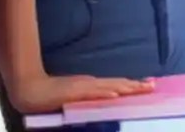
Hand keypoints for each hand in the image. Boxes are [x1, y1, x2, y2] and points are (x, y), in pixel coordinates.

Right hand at [7, 72, 154, 112]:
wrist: (31, 91)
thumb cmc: (51, 95)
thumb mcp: (75, 97)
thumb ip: (89, 98)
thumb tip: (107, 100)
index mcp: (91, 86)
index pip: (116, 85)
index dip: (132, 85)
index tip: (148, 85)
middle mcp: (90, 84)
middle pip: (117, 84)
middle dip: (135, 85)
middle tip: (153, 85)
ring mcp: (83, 87)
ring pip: (108, 87)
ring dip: (125, 88)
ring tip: (141, 88)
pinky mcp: (74, 92)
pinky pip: (92, 93)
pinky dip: (104, 94)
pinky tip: (115, 95)